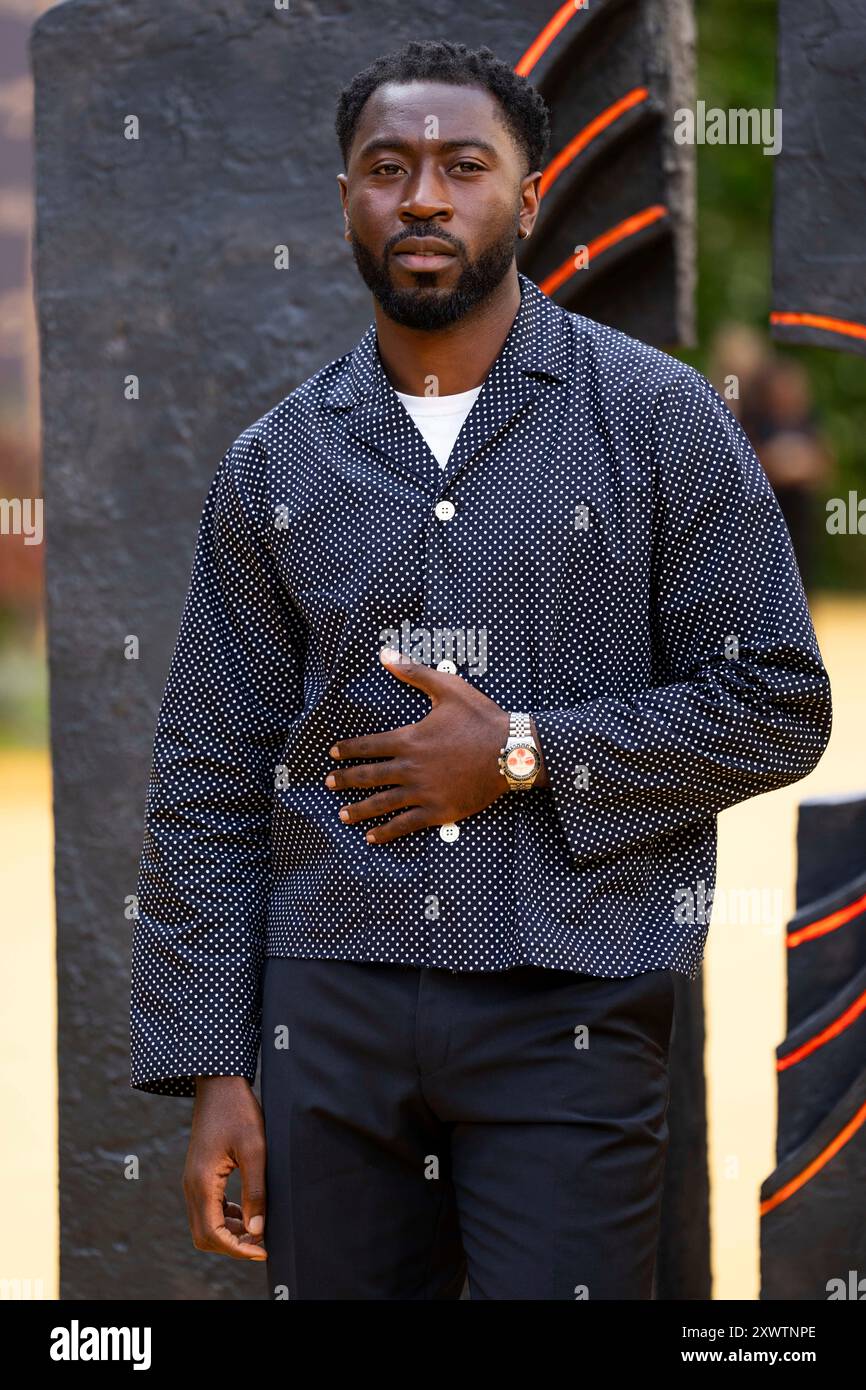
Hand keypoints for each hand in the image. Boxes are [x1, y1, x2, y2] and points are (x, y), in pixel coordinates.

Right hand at [183, 1076, 267, 1260]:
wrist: (220, 1084)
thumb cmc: (239, 1112)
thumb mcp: (255, 1150)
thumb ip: (256, 1192)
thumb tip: (257, 1232)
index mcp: (202, 1182)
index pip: (213, 1233)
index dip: (237, 1249)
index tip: (263, 1250)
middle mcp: (191, 1186)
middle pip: (204, 1235)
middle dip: (232, 1245)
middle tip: (261, 1242)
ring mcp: (192, 1180)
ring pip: (205, 1224)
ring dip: (229, 1232)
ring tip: (258, 1226)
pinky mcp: (198, 1175)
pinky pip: (207, 1209)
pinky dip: (225, 1218)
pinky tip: (246, 1210)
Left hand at [324, 646, 515, 843]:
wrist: (511, 751)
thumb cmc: (480, 718)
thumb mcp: (447, 688)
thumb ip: (414, 672)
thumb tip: (386, 654)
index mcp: (409, 739)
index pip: (369, 746)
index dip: (348, 750)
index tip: (333, 754)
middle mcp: (410, 768)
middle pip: (368, 776)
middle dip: (345, 780)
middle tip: (329, 783)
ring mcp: (423, 792)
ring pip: (382, 803)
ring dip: (359, 810)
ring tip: (342, 815)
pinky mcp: (438, 811)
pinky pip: (405, 824)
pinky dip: (386, 831)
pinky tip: (371, 837)